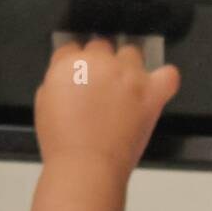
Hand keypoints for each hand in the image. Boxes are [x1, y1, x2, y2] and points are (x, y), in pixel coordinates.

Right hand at [35, 38, 180, 177]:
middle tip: (96, 83)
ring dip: (126, 65)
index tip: (75, 72)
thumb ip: (57, 80)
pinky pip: (168, 74)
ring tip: (122, 85)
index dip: (72, 61)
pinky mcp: (151, 93)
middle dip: (98, 61)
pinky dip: (164, 77)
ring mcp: (129, 76)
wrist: (87, 165)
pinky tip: (155, 85)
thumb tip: (67, 78)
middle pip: (101, 45)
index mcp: (69, 63)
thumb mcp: (43, 102)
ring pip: (131, 52)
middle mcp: (100, 63)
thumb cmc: (63, 141)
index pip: (71, 47)